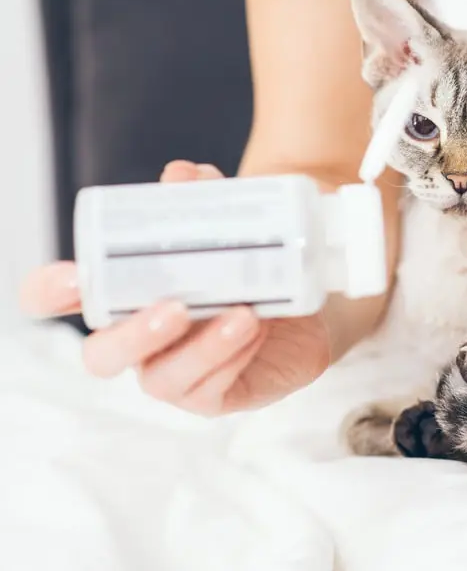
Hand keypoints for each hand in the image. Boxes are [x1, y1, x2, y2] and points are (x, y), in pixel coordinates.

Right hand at [19, 161, 332, 415]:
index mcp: (124, 296)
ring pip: (162, 378)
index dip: (50, 292)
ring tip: (242, 314)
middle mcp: (140, 341)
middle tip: (174, 307)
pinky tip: (256, 330)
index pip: (61, 299)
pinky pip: (211, 390)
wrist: (313, 302)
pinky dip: (233, 357)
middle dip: (133, 334)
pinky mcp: (215, 396)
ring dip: (202, 347)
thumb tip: (184, 174)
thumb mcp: (231, 226)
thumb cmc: (252, 265)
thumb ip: (205, 199)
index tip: (71, 278)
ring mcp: (175, 372)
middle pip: (103, 354)